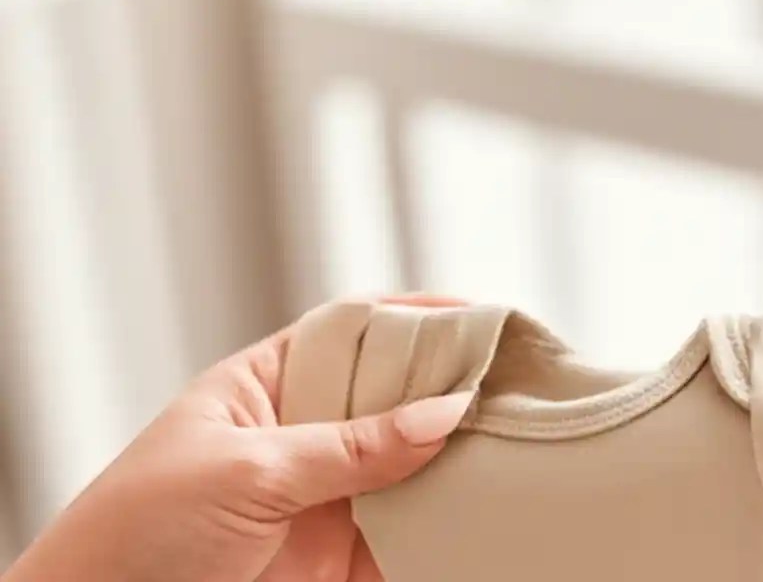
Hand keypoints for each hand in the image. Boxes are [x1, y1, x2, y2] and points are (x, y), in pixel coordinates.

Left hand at [4, 295, 469, 581]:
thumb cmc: (134, 533)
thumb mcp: (247, 471)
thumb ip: (349, 446)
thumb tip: (442, 412)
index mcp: (269, 384)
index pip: (356, 331)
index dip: (417, 319)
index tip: (481, 318)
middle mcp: (306, 433)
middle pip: (396, 397)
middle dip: (453, 390)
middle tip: (516, 386)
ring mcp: (326, 495)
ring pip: (411, 466)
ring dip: (457, 459)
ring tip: (513, 447)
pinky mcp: (341, 556)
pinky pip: (407, 535)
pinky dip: (444, 529)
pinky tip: (477, 517)